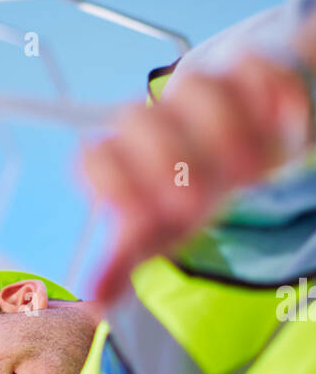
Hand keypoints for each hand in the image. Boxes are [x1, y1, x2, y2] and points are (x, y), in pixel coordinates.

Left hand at [82, 47, 314, 305]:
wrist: (247, 141)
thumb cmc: (194, 192)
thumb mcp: (162, 229)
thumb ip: (126, 260)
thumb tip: (95, 301)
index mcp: (128, 160)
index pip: (95, 159)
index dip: (112, 187)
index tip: (140, 220)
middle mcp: (159, 123)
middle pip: (135, 121)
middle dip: (163, 162)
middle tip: (192, 201)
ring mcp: (204, 95)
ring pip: (195, 91)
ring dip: (221, 134)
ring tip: (243, 172)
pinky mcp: (252, 77)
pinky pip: (254, 72)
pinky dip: (269, 98)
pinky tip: (278, 127)